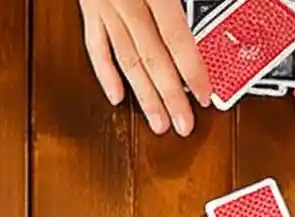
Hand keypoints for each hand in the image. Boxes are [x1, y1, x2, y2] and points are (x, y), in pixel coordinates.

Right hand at [80, 0, 211, 136]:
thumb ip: (182, 1)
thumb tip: (205, 25)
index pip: (176, 39)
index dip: (192, 71)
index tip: (203, 96)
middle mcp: (126, 2)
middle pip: (152, 58)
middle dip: (169, 96)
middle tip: (183, 125)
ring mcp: (104, 7)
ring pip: (126, 59)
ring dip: (143, 95)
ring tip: (158, 122)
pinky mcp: (89, 8)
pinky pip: (95, 47)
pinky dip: (105, 74)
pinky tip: (117, 98)